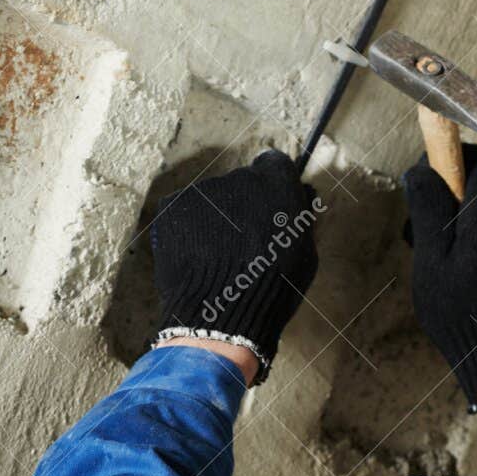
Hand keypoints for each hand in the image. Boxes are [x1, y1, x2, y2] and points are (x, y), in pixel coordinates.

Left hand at [150, 149, 320, 382]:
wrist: (220, 311)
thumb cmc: (274, 287)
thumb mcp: (305, 253)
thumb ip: (300, 218)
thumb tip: (300, 196)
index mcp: (276, 182)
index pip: (275, 165)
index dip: (273, 186)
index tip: (270, 205)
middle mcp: (238, 177)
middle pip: (242, 183)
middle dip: (244, 205)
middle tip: (244, 244)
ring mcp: (202, 190)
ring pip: (212, 200)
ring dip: (215, 221)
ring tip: (218, 258)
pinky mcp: (171, 207)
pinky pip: (184, 213)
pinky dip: (189, 231)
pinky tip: (196, 258)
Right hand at [402, 144, 476, 412]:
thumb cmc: (464, 313)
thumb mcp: (432, 259)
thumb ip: (429, 209)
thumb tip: (421, 170)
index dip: (454, 158)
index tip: (428, 180)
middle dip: (446, 202)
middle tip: (420, 237)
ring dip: (455, 230)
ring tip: (435, 266)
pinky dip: (470, 247)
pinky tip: (455, 278)